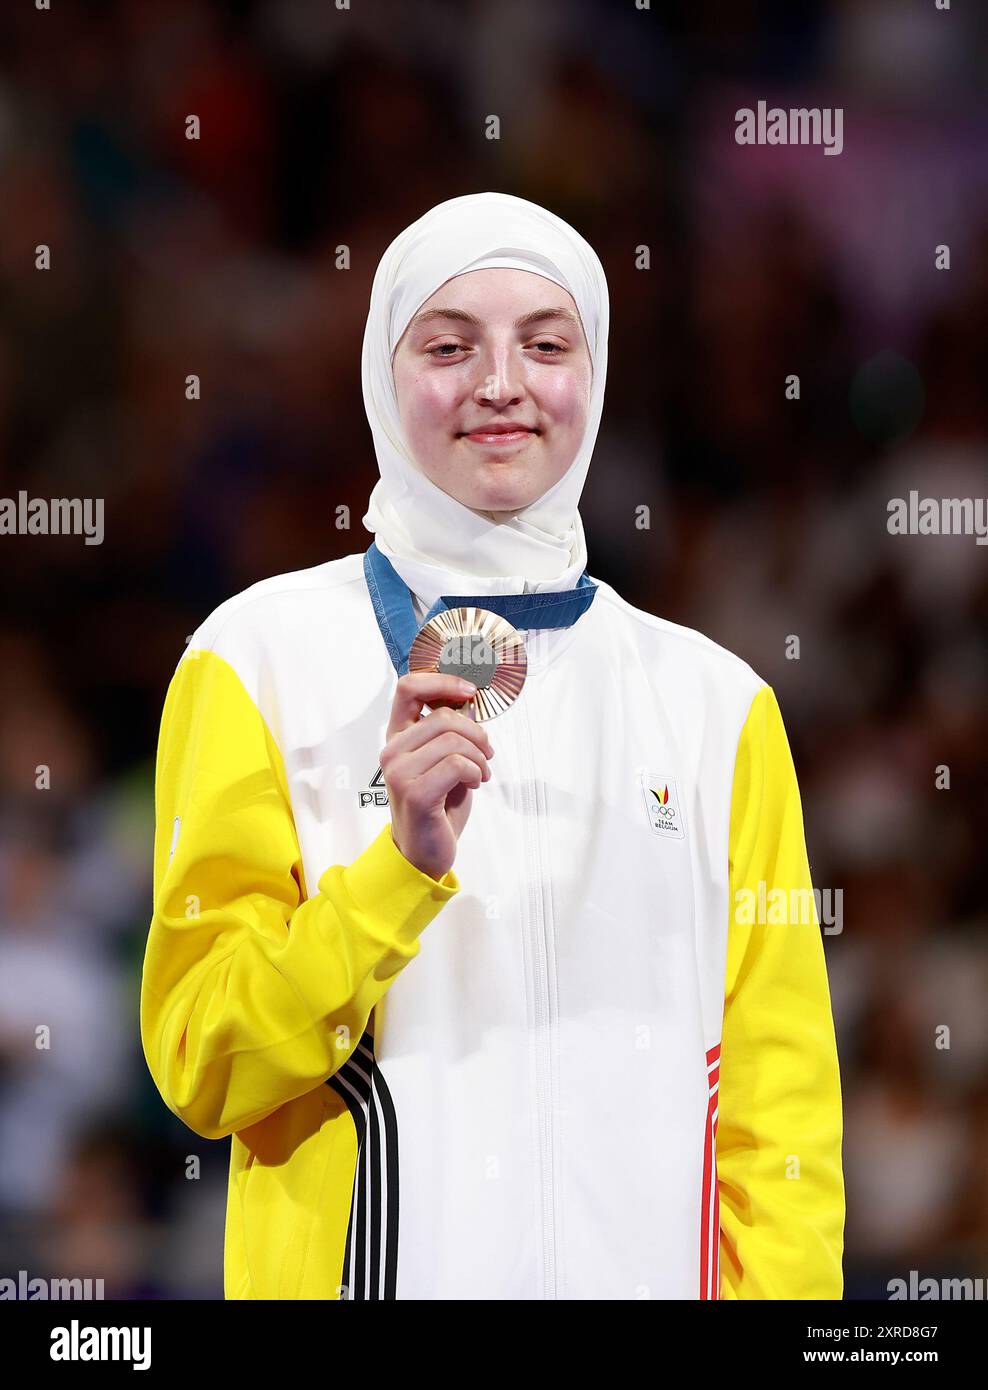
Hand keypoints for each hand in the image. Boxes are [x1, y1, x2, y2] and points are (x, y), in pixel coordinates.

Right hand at [381, 672, 494, 880]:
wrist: (426, 852)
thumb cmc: (438, 805)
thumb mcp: (448, 760)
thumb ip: (453, 731)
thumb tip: (470, 702)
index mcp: (399, 737)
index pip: (409, 687)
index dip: (443, 681)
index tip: (469, 692)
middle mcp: (393, 750)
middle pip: (444, 715)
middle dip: (477, 734)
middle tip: (488, 754)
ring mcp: (399, 771)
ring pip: (453, 739)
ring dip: (479, 756)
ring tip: (482, 773)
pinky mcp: (414, 792)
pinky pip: (457, 764)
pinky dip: (476, 772)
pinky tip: (475, 784)